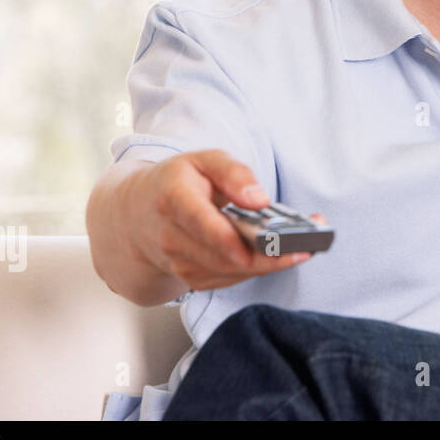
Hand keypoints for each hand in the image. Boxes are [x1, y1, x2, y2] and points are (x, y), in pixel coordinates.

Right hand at [119, 149, 321, 292]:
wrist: (135, 213)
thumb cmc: (178, 181)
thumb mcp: (205, 160)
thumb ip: (233, 173)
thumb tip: (259, 198)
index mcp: (173, 198)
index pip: (200, 223)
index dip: (227, 239)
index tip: (255, 246)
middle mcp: (171, 236)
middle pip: (223, 256)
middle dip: (267, 255)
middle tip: (304, 247)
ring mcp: (178, 262)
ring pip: (230, 272)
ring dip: (269, 264)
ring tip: (303, 248)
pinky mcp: (189, 277)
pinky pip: (229, 279)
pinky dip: (257, 269)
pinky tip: (279, 256)